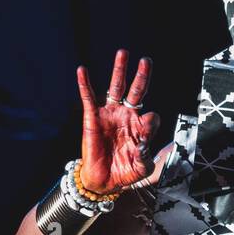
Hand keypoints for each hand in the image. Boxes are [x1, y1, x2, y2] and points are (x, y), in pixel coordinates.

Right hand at [76, 49, 161, 194]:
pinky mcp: (92, 117)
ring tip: (123, 53)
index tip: (146, 134)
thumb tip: (143, 142)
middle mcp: (126, 116)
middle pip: (136, 91)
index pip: (151, 117)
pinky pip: (88, 97)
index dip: (151, 124)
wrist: (104, 181)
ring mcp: (110, 114)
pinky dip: (85, 83)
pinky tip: (82, 70)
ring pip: (116, 87)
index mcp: (141, 126)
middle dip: (142, 76)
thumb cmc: (125, 172)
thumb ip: (145, 156)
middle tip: (146, 61)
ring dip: (119, 70)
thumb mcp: (142, 167)